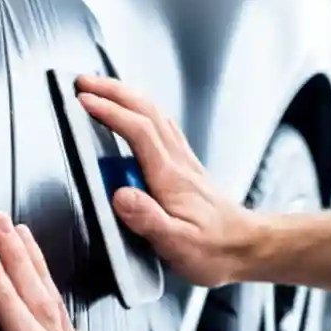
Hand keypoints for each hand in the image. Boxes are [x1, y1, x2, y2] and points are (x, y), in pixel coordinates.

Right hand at [76, 75, 253, 286]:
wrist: (246, 248)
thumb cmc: (213, 250)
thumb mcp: (178, 244)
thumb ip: (148, 219)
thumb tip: (120, 196)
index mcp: (169, 177)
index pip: (137, 131)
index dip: (110, 112)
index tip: (83, 100)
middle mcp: (177, 161)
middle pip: (146, 110)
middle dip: (113, 90)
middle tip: (83, 81)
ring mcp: (183, 160)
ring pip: (155, 113)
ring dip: (127, 95)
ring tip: (101, 87)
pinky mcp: (185, 166)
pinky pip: (162, 125)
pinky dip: (142, 109)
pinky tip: (135, 111)